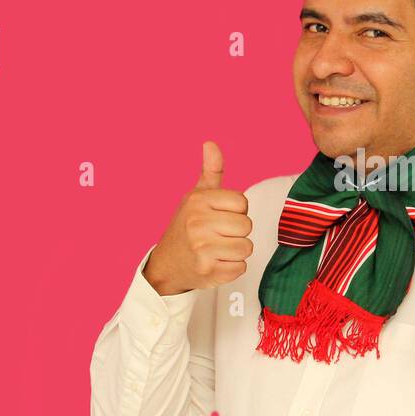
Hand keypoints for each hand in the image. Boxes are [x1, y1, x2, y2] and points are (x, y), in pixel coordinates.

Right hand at [142, 141, 252, 294]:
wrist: (168, 263)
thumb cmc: (187, 226)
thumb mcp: (197, 196)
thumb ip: (211, 171)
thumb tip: (211, 143)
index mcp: (198, 201)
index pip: (242, 203)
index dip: (236, 212)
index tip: (220, 217)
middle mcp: (197, 223)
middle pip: (246, 226)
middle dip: (237, 232)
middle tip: (218, 236)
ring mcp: (201, 249)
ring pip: (246, 247)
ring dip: (236, 251)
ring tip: (217, 249)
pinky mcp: (208, 271)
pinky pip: (240, 268)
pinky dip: (231, 268)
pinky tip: (215, 263)